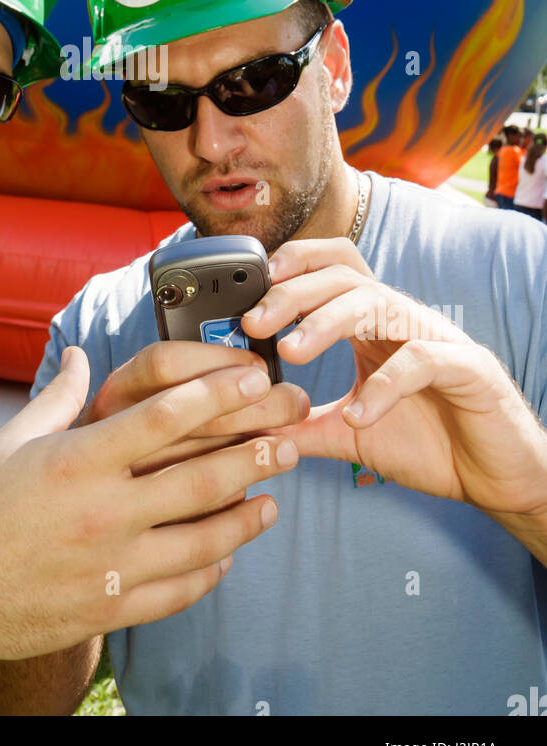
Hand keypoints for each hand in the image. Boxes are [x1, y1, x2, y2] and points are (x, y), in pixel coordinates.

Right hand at [0, 346, 298, 661]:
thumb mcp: (11, 440)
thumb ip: (57, 398)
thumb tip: (76, 355)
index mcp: (77, 458)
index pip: (166, 417)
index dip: (220, 394)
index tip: (255, 381)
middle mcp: (101, 510)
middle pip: (201, 477)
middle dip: (256, 454)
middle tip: (291, 436)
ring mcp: (108, 565)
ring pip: (203, 539)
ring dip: (248, 515)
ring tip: (274, 497)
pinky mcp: (106, 608)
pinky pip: (179, 590)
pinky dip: (212, 569)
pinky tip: (228, 553)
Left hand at [241, 239, 546, 515]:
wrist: (497, 480)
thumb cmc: (432, 445)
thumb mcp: (353, 434)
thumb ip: (306, 425)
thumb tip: (249, 428)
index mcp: (374, 325)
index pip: (332, 269)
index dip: (293, 266)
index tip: (249, 291)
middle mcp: (402, 321)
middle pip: (343, 277)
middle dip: (293, 292)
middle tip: (253, 322)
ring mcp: (435, 339)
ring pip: (376, 303)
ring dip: (326, 322)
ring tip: (290, 351)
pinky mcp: (467, 368)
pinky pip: (420, 360)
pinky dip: (384, 386)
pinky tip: (358, 415)